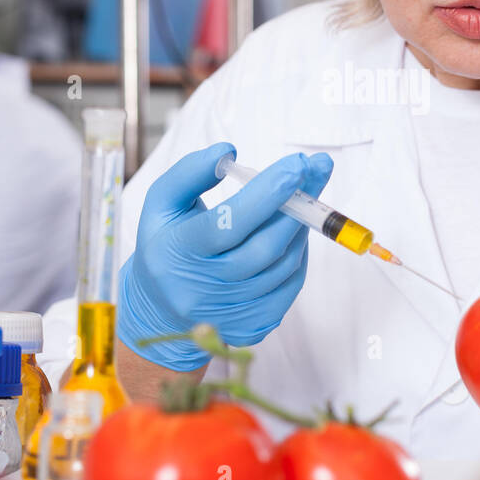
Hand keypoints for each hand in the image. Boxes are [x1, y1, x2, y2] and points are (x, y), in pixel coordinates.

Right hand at [118, 142, 333, 369]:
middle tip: (317, 167)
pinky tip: (293, 231)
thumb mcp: (163, 203)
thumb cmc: (166, 245)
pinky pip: (290, 284)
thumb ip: (190, 172)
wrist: (162, 312)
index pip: (229, 222)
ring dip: (301, 225)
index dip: (267, 193)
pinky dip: (298, 252)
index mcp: (178, 252)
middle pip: (266, 245)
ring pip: (284, 263)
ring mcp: (230, 313)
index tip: (297, 164)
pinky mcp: (252, 327)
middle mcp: (203, 288)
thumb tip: (228, 151)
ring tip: (302, 196)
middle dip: (298, 203)